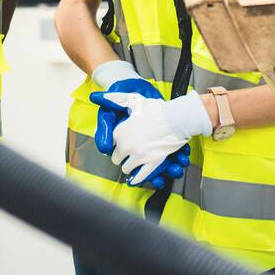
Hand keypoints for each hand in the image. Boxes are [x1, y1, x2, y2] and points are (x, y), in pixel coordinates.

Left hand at [89, 91, 210, 186]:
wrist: (177, 117)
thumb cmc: (156, 109)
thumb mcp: (133, 101)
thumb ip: (115, 100)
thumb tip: (97, 96)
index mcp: (119, 133)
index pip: (110, 146)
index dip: (117, 144)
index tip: (124, 143)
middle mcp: (125, 146)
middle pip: (117, 159)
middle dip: (123, 156)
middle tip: (131, 152)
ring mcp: (138, 156)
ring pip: (126, 169)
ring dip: (130, 166)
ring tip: (136, 161)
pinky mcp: (151, 164)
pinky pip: (140, 177)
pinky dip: (137, 179)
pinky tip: (136, 179)